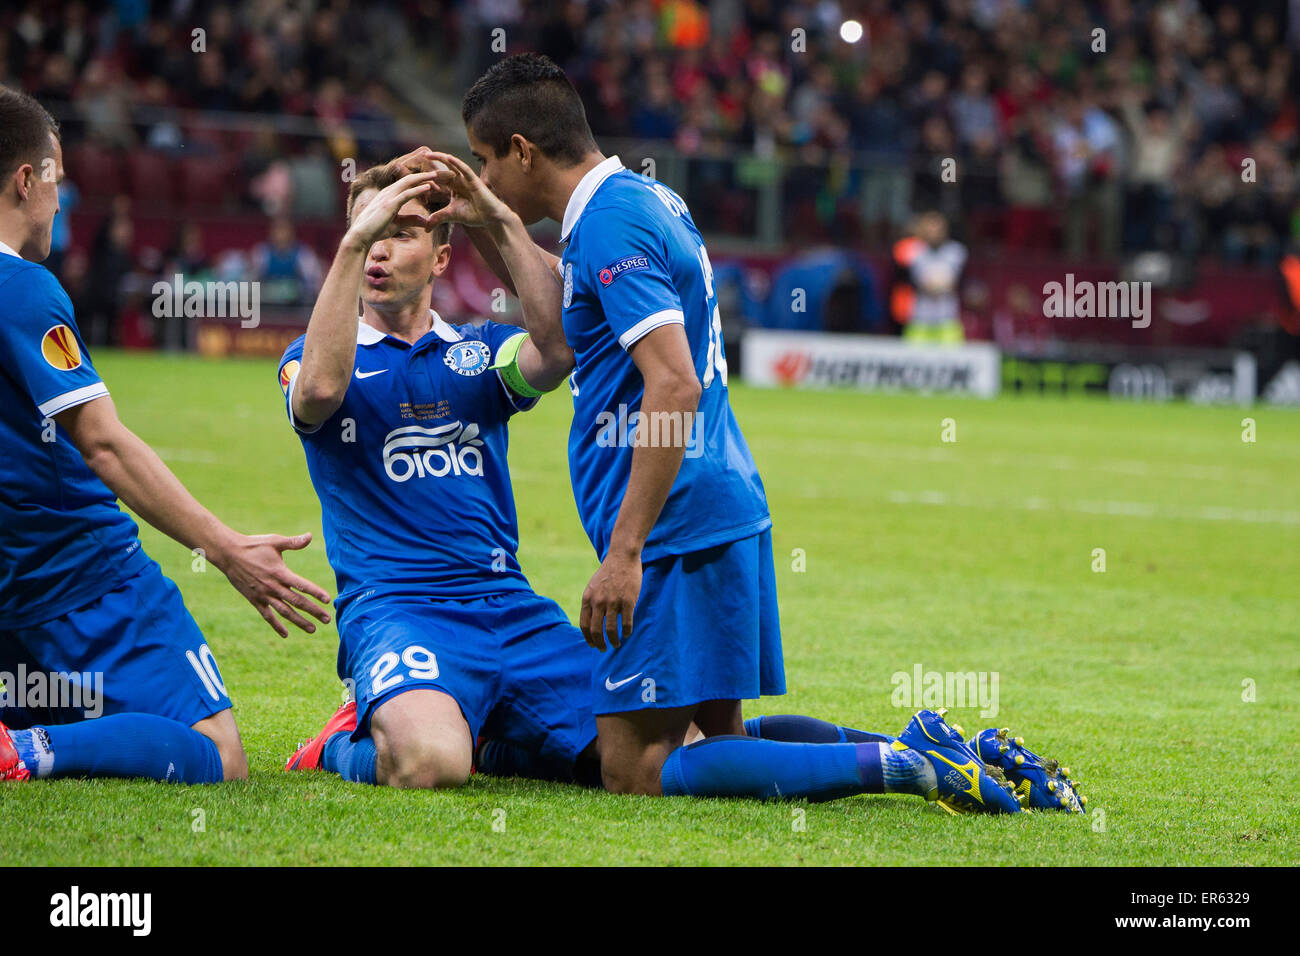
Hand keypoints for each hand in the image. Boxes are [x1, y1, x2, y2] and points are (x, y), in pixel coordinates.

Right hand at [211, 532, 332, 637]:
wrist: (228, 554)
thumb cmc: (253, 546)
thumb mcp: (274, 541)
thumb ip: (293, 542)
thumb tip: (310, 536)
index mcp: (280, 573)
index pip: (301, 585)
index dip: (315, 592)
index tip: (327, 600)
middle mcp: (273, 587)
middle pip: (297, 602)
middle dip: (313, 611)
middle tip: (327, 619)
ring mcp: (263, 595)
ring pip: (284, 612)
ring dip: (299, 621)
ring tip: (313, 629)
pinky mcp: (255, 600)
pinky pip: (267, 616)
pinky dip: (276, 625)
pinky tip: (285, 634)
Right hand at [343, 169, 440, 248]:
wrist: (361, 236)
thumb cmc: (376, 230)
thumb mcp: (398, 224)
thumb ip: (411, 220)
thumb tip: (425, 221)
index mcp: (389, 195)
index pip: (405, 184)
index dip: (418, 181)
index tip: (432, 181)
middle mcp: (388, 192)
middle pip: (408, 179)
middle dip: (422, 175)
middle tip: (436, 172)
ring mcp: (388, 197)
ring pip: (408, 183)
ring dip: (423, 178)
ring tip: (435, 175)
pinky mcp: (390, 204)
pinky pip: (406, 194)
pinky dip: (418, 189)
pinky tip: (428, 187)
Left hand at [423, 150, 516, 229]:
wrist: (491, 218)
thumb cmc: (475, 215)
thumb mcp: (452, 215)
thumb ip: (439, 218)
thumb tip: (426, 229)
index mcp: (453, 187)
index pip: (437, 179)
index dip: (426, 177)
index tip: (412, 175)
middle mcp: (459, 180)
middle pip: (442, 170)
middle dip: (429, 165)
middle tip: (415, 159)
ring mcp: (466, 179)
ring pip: (451, 165)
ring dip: (440, 158)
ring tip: (427, 154)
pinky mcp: (474, 179)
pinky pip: (464, 168)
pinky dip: (456, 162)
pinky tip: (448, 157)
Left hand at [579, 550, 641, 650]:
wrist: (622, 557)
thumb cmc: (608, 573)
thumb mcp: (593, 586)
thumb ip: (591, 603)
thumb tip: (592, 622)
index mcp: (588, 598)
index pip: (584, 625)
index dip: (588, 638)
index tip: (593, 645)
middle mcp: (598, 601)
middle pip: (596, 630)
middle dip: (600, 644)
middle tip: (604, 649)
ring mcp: (613, 601)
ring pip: (611, 629)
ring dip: (614, 640)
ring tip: (617, 644)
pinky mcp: (628, 601)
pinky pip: (626, 622)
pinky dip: (627, 631)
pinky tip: (627, 634)